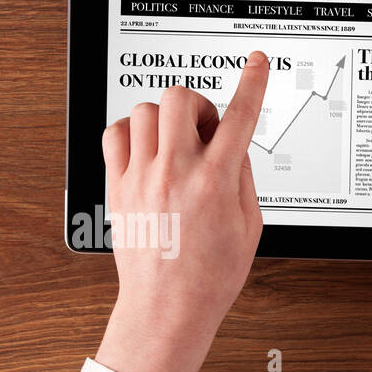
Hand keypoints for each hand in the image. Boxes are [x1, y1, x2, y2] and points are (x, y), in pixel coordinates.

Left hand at [94, 53, 269, 371]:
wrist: (167, 308)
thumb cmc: (208, 277)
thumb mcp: (249, 227)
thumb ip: (243, 177)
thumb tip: (233, 144)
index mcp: (215, 183)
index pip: (238, 117)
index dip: (253, 82)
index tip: (256, 63)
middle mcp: (175, 174)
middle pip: (180, 100)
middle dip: (197, 104)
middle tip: (202, 128)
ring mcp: (142, 179)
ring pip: (145, 111)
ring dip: (164, 118)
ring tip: (173, 143)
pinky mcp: (118, 188)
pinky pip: (115, 134)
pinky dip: (131, 132)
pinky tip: (145, 150)